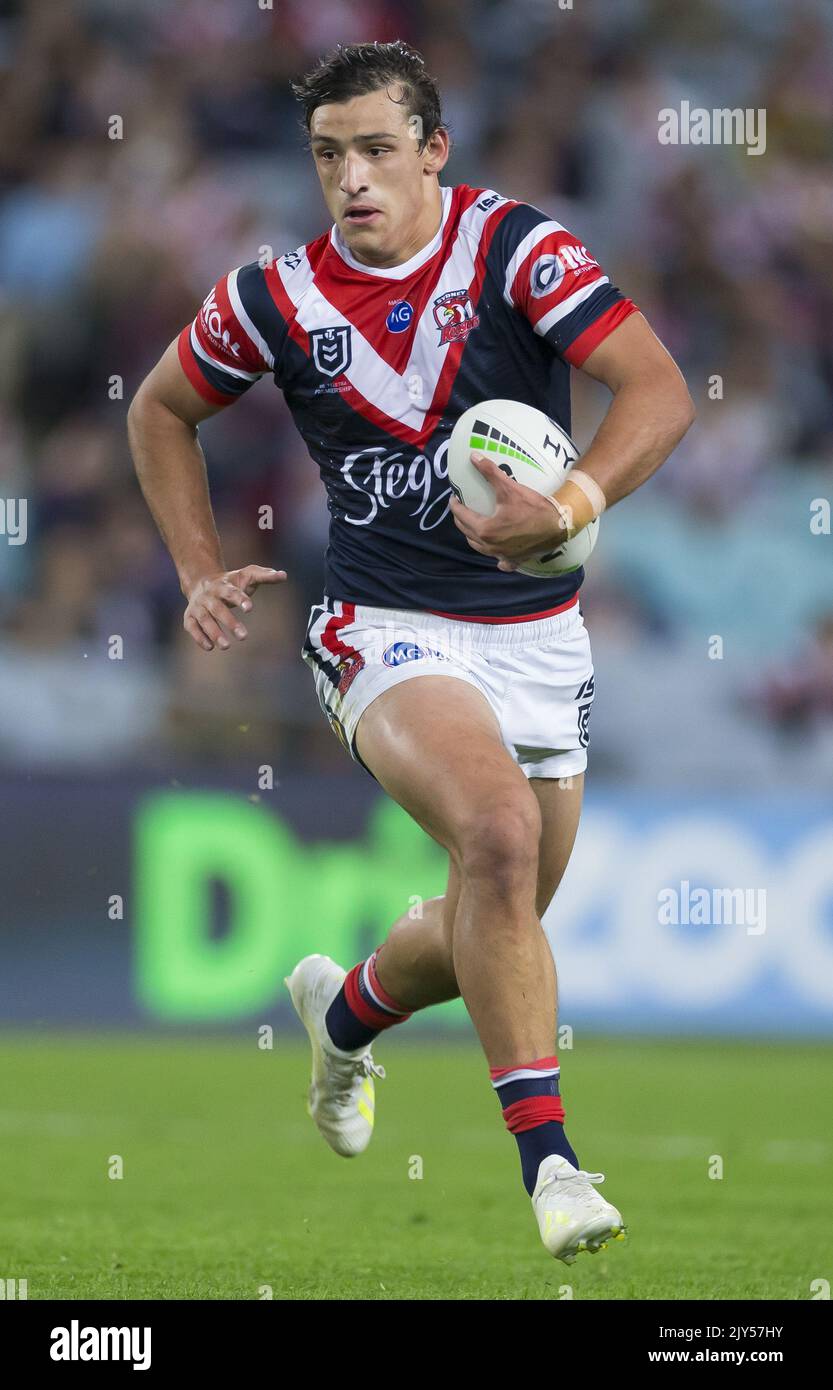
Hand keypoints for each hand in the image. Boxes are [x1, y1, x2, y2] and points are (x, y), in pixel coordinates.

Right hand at [183, 564, 286, 650]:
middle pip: (218, 609)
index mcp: (222, 585)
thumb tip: (284, 575)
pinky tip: (210, 647)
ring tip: (226, 646)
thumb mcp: (247, 575)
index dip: (239, 599)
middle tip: (244, 636)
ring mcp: (197, 607)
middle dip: (230, 622)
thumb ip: (265, 576)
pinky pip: (191, 627)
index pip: (231, 592)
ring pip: (204, 620)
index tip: (250, 608)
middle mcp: (208, 596)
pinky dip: (199, 637)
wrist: (201, 581)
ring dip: (214, 633)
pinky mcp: (189, 617)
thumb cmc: (231, 582)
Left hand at [448, 452, 567, 572]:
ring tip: (475, 525)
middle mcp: (490, 546)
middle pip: (467, 533)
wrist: (558, 524)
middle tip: (462, 508)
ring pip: (480, 547)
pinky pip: (501, 562)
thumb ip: (490, 472)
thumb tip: (473, 457)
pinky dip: (497, 557)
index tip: (454, 498)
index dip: (455, 506)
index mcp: (485, 530)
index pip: (462, 516)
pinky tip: (497, 554)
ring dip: (474, 536)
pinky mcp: (515, 560)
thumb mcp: (509, 488)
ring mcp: (502, 555)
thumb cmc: (532, 507)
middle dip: (461, 520)